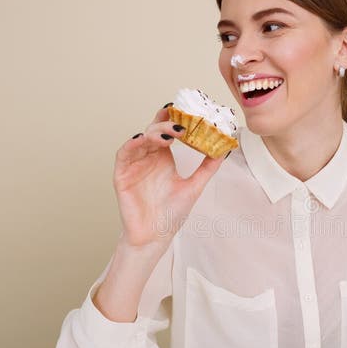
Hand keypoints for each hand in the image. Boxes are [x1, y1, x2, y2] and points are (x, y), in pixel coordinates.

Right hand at [114, 105, 225, 248]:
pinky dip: (132, 145)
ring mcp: (134, 165)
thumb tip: (224, 150)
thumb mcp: (194, 187)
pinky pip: (124, 154)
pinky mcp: (122, 175)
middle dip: (167, 122)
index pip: (167, 131)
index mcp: (163, 158)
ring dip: (154, 133)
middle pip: (155, 130)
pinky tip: (142, 140)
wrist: (155, 237)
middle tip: (182, 122)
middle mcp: (148, 158)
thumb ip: (207, 168)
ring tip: (170, 134)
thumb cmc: (171, 214)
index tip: (188, 110)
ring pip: (141, 139)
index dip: (175, 118)